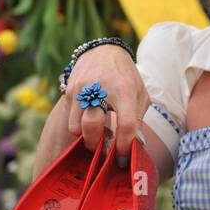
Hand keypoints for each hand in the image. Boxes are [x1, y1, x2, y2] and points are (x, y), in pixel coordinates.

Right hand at [65, 45, 148, 162]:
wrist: (104, 52)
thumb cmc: (126, 78)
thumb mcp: (140, 94)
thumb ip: (137, 119)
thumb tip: (132, 147)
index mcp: (125, 91)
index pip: (125, 125)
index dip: (123, 146)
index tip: (122, 157)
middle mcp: (101, 89)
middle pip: (92, 126)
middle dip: (96, 145)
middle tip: (102, 149)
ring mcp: (82, 90)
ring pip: (76, 127)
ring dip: (86, 137)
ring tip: (96, 135)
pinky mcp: (70, 91)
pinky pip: (70, 119)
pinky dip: (79, 126)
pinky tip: (89, 120)